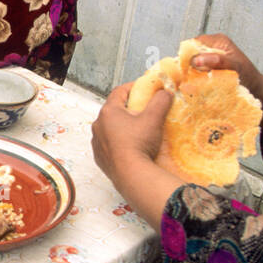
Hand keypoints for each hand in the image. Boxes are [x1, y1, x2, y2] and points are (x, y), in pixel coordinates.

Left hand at [91, 84, 182, 230]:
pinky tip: (130, 147)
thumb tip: (165, 92)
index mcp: (108, 111)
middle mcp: (98, 125)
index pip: (119, 91)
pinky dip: (118, 142)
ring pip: (110, 128)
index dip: (133, 88)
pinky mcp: (100, 157)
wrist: (131, 175)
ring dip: (122, 126)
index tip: (145, 89)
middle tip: (144, 110)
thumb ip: (160, 101)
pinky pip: (109, 144)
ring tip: (138, 131)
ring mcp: (97, 142)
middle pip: (114, 110)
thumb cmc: (140, 143)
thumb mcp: (154, 118)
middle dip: (129, 108)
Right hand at [188, 33, 262, 101]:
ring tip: (194, 83)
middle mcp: (213, 46)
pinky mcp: (210, 68)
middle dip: (188, 66)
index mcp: (218, 40)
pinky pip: (197, 71)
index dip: (187, 56)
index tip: (185, 70)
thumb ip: (218, 61)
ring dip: (192, 74)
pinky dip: (196, 79)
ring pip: (193, 64)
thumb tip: (196, 60)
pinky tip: (199, 86)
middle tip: (189, 79)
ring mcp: (210, 57)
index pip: (193, 44)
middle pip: (191, 53)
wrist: (256, 89)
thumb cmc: (248, 76)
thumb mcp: (235, 66)